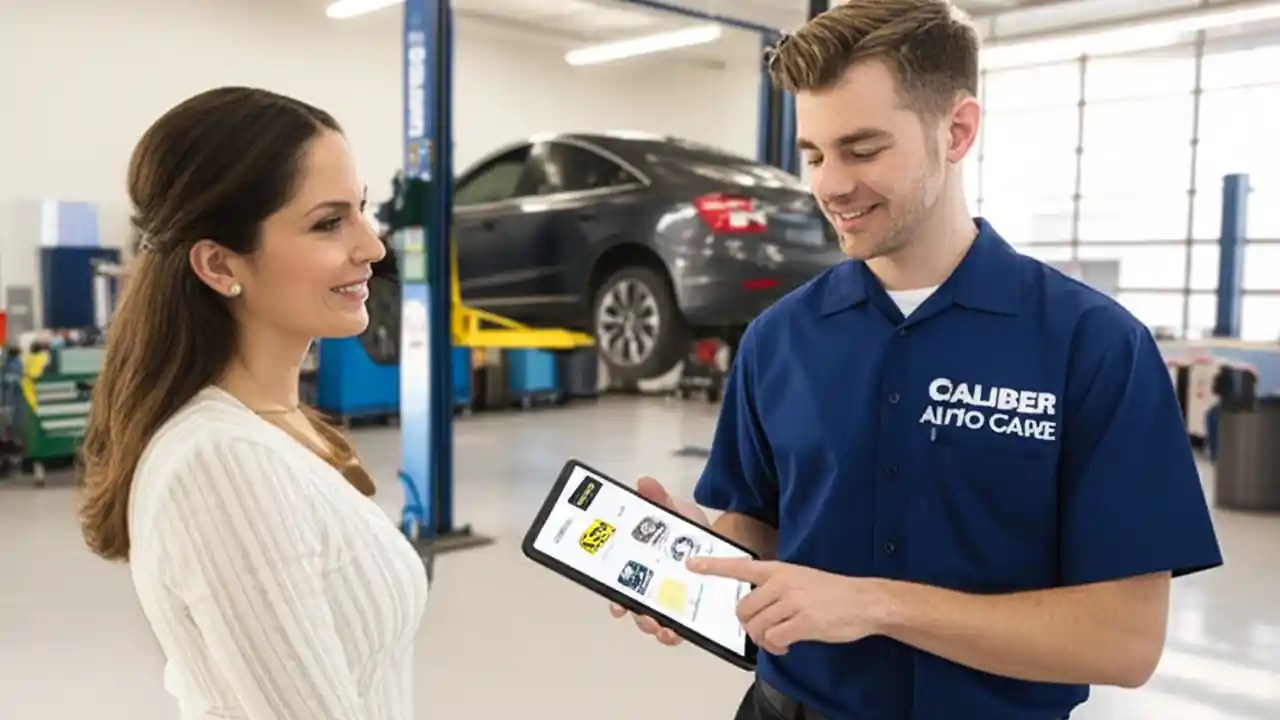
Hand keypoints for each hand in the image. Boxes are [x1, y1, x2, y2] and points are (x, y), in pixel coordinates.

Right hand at [608, 475, 708, 646]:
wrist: (723, 544)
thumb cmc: (691, 531)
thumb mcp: (676, 511)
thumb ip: (659, 499)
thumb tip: (644, 482)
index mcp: (641, 566)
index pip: (620, 585)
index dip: (615, 598)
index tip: (616, 606)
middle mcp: (651, 587)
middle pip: (635, 607)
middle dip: (637, 616)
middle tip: (646, 617)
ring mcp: (670, 601)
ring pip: (654, 622)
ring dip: (656, 628)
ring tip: (665, 629)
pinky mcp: (690, 611)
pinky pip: (679, 628)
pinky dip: (676, 632)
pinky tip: (679, 631)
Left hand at [688, 557, 890, 655]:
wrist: (864, 601)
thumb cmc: (833, 593)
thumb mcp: (801, 579)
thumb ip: (777, 589)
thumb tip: (757, 609)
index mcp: (779, 571)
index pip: (740, 566)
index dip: (713, 567)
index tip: (691, 565)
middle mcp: (782, 583)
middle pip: (743, 609)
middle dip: (749, 627)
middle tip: (765, 632)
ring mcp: (792, 601)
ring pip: (756, 627)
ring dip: (764, 640)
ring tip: (779, 640)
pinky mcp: (803, 621)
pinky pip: (774, 639)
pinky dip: (776, 647)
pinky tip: (788, 644)